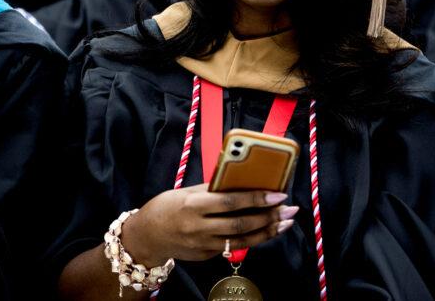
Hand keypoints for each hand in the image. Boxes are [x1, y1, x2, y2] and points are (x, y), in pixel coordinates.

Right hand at [120, 184, 297, 265]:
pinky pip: (233, 246)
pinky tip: (265, 231)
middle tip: (289, 210)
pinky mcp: (206, 255)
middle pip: (241, 224)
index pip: (231, 202)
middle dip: (269, 217)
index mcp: (193, 205)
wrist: (146, 237)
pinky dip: (252, 239)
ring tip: (284, 223)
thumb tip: (240, 179)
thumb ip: (212, 188)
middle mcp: (199, 227)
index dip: (257, 198)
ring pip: (242, 240)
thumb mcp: (186, 191)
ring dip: (267, 232)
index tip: (278, 194)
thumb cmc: (166, 207)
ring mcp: (203, 245)